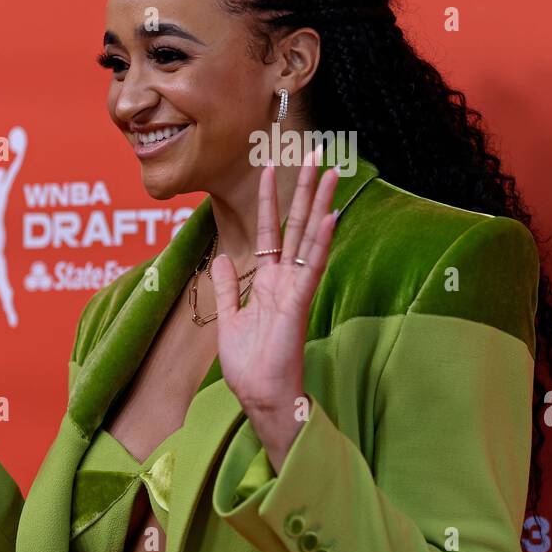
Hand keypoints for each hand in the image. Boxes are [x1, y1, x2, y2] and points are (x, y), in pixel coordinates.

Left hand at [211, 149, 338, 467]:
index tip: (270, 168)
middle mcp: (287, 279)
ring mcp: (296, 289)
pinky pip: (312, 266)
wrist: (261, 397)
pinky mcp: (300, 303)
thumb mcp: (229, 320)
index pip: (271, 231)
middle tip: (314, 153)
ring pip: (309, 237)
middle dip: (304, 189)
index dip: (270, 200)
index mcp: (270, 282)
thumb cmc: (250, 366)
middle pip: (297, 224)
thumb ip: (228, 288)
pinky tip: (330, 216)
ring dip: (319, 203)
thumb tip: (222, 257)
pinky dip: (320, 242)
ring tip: (329, 171)